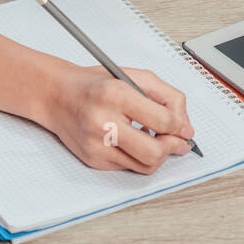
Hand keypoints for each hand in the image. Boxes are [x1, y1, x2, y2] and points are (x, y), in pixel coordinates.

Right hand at [45, 62, 194, 171]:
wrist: (57, 96)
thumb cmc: (96, 84)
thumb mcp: (134, 76)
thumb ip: (167, 97)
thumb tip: (186, 126)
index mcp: (116, 95)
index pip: (161, 120)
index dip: (180, 126)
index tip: (184, 126)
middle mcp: (103, 123)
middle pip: (153, 152)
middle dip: (173, 148)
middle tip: (177, 141)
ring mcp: (96, 146)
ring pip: (144, 166)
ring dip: (159, 155)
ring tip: (158, 140)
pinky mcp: (93, 160)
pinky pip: (129, 167)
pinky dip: (140, 157)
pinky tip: (136, 141)